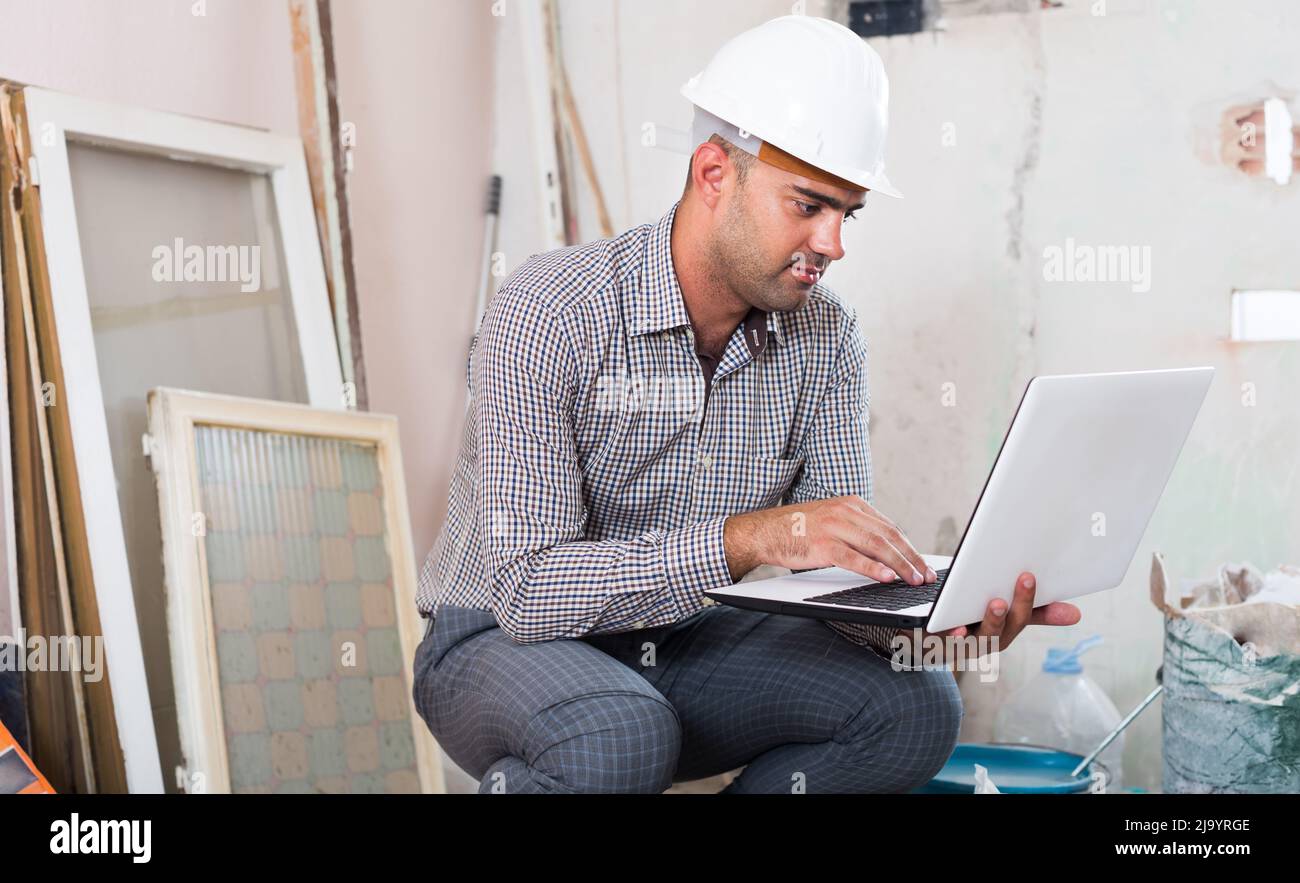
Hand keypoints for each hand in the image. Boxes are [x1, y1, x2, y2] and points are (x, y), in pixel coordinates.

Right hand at [723, 495, 933, 585]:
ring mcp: (834, 526)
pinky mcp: (822, 544)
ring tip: (913, 579)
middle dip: (911, 558)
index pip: (890, 528)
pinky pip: (853, 557)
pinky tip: (886, 577)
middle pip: (889, 536)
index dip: (910, 548)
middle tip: (926, 576)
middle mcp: (846, 511)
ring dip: (899, 564)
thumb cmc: (798, 531)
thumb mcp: (832, 522)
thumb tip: (886, 553)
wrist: (764, 531)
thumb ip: (857, 532)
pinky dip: (872, 568)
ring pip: (876, 545)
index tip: (923, 565)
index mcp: (852, 504)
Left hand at [900, 572, 1081, 658]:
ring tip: (998, 604)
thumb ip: (1031, 610)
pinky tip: (957, 628)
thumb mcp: (999, 611)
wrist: (921, 639)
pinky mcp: (939, 644)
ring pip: (984, 638)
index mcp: (1004, 630)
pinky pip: (947, 642)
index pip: (1029, 618)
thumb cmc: (967, 620)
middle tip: (1027, 579)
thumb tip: (1076, 614)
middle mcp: (988, 642)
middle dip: (1021, 605)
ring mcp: (964, 646)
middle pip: (1010, 627)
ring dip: (993, 621)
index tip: (1067, 602)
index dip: (1047, 610)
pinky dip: (954, 636)